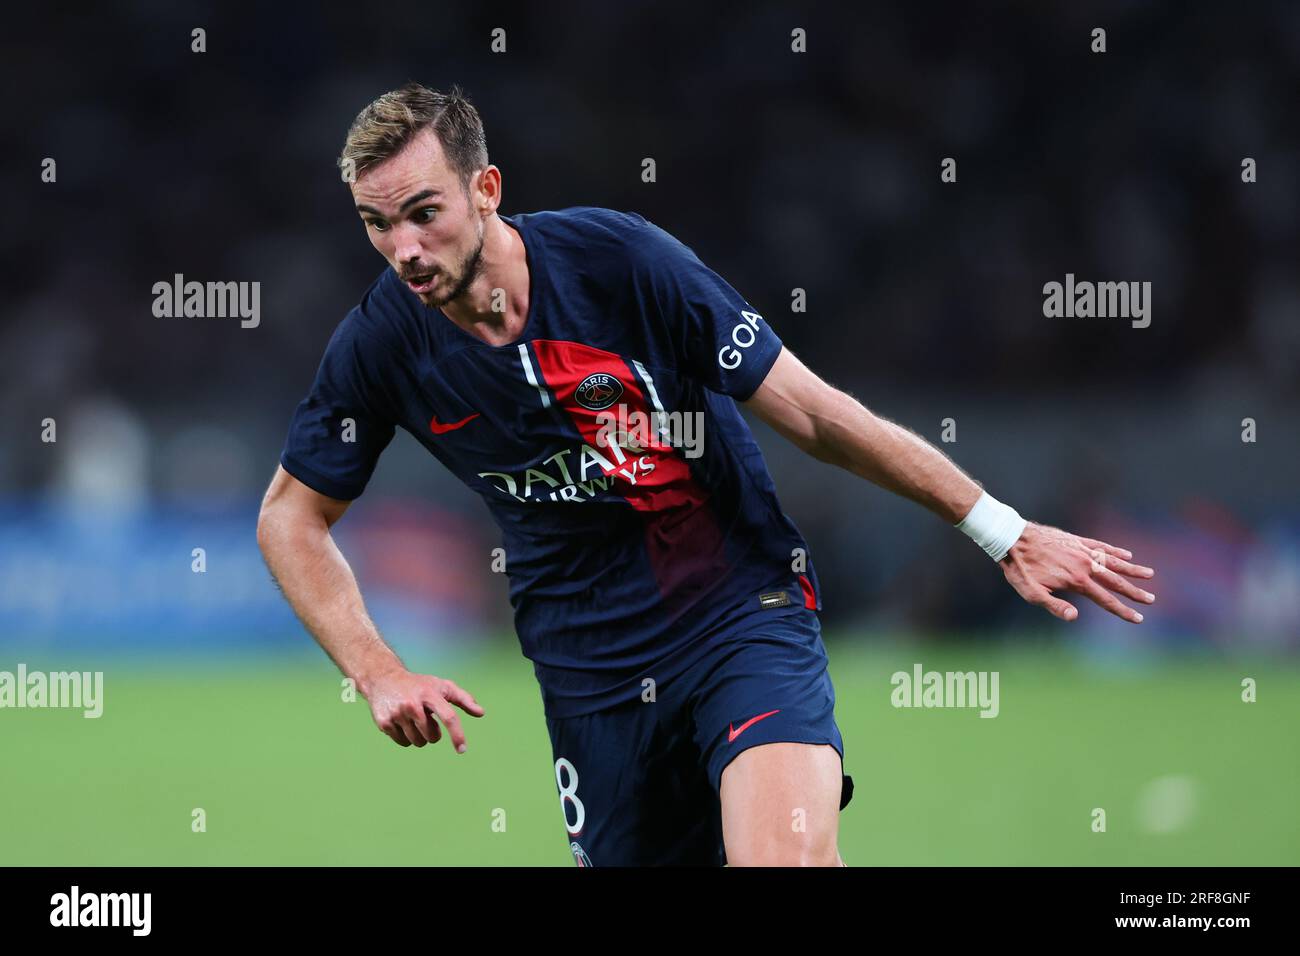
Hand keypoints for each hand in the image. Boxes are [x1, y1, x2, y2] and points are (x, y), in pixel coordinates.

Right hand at [361, 667, 485, 751]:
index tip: (462, 749)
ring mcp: (397, 713)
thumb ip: (463, 699)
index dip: (457, 735)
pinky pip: (403, 743)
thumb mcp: (441, 686)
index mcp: (429, 694)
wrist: (383, 679)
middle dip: (432, 733)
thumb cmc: (418, 685)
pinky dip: (406, 736)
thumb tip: (481, 713)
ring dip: (419, 736)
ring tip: (413, 719)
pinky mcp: (384, 722)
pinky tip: (401, 721)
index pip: (448, 717)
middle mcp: (412, 704)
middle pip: (432, 736)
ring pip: (418, 742)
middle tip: (425, 718)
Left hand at [999, 522, 1155, 622]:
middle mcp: (1084, 565)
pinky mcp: (1076, 540)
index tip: (1138, 618)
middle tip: (1152, 599)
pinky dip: (1115, 551)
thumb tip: (1075, 617)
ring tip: (1150, 574)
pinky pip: (1100, 545)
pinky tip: (1127, 554)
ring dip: (1132, 569)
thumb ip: (1054, 606)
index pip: (1105, 599)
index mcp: (1076, 581)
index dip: (1123, 610)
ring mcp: (1082, 550)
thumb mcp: (1032, 593)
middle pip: (1115, 581)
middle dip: (1134, 592)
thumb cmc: (1020, 569)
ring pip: (1113, 561)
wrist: (1012, 538)